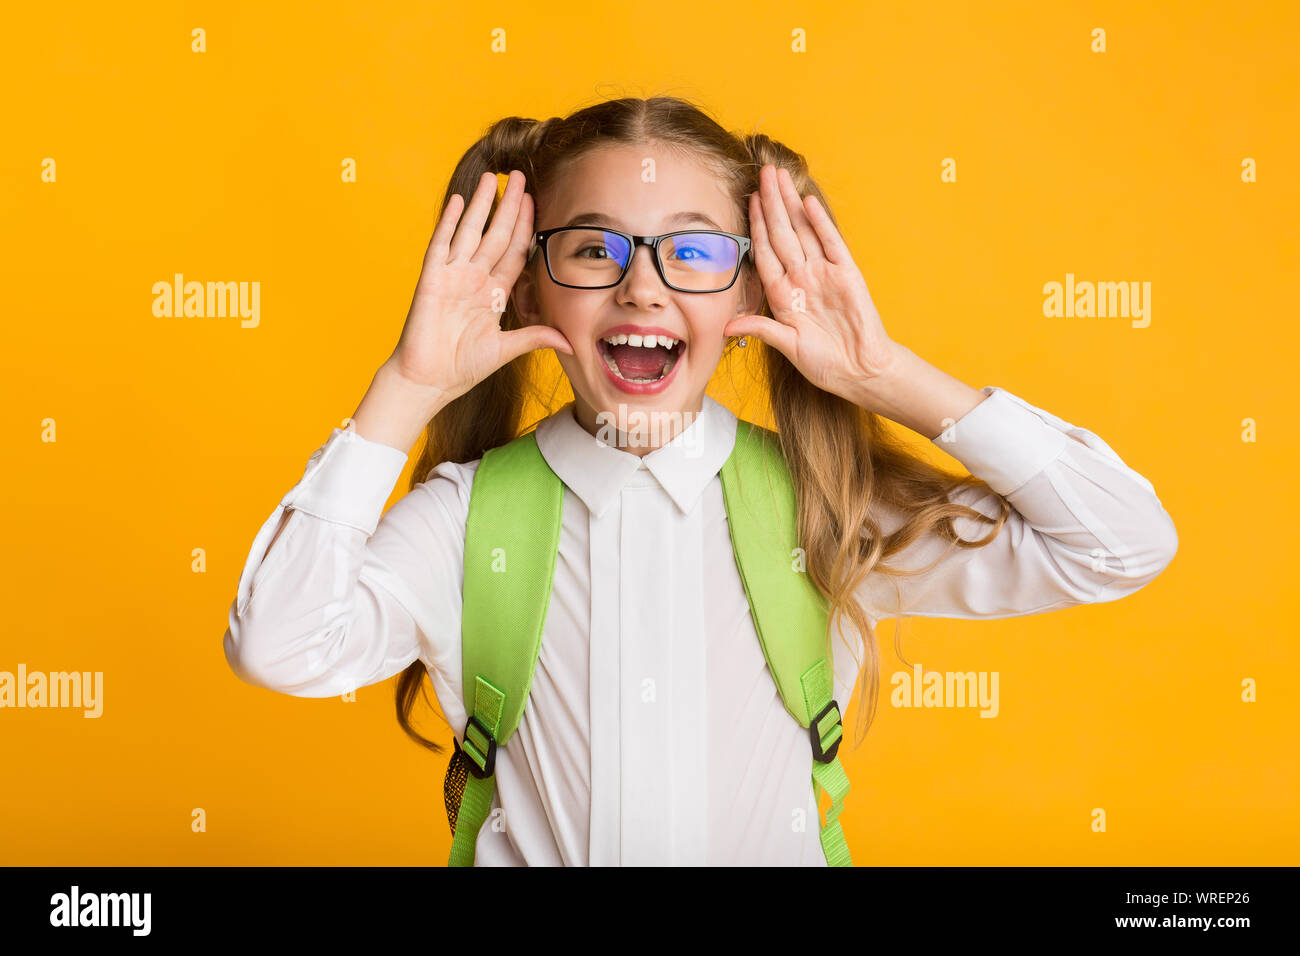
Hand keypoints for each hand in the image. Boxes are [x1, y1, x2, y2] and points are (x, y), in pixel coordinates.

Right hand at [387, 169, 572, 403]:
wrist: (429, 381)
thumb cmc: (462, 367)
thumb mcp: (505, 351)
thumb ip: (534, 338)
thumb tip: (569, 342)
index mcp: (493, 293)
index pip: (514, 252)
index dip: (525, 228)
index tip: (536, 203)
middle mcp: (473, 279)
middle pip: (496, 234)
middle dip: (509, 206)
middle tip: (520, 176)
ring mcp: (452, 276)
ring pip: (470, 231)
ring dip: (482, 205)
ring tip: (492, 177)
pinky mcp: (431, 279)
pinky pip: (441, 245)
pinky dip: (449, 223)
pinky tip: (459, 201)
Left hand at [724, 165, 898, 400]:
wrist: (861, 370)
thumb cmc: (825, 363)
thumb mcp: (788, 347)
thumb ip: (761, 329)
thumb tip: (728, 326)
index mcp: (783, 294)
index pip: (765, 252)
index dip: (756, 226)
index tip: (747, 201)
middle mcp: (801, 277)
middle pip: (782, 233)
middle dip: (771, 203)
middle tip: (763, 173)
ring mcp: (824, 273)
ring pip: (803, 230)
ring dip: (791, 204)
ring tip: (780, 176)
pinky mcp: (847, 273)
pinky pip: (830, 243)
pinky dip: (819, 223)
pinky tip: (807, 202)